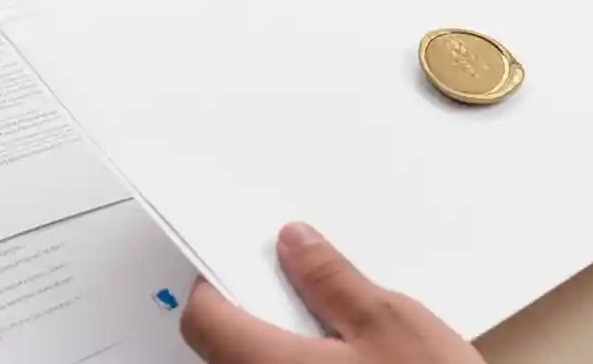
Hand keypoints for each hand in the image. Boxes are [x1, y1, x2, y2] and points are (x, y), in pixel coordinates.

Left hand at [180, 222, 485, 363]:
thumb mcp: (388, 321)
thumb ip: (331, 279)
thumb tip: (294, 243)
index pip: (204, 319)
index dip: (219, 283)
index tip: (252, 262)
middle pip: (228, 348)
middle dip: (264, 313)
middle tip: (314, 292)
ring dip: (288, 346)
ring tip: (345, 334)